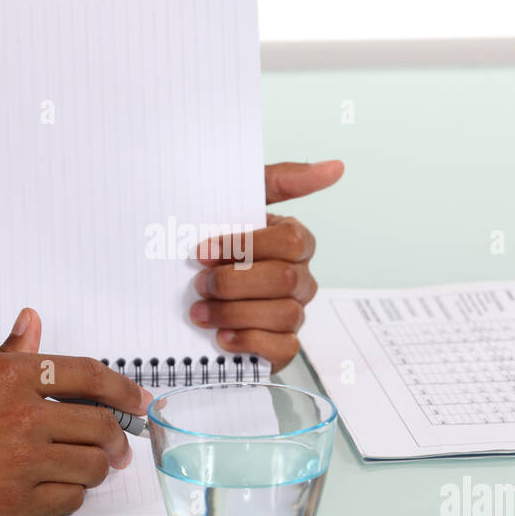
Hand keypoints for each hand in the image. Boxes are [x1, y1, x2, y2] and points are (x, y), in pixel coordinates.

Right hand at [0, 308, 150, 515]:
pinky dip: (73, 494)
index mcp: (9, 377)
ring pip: (90, 465)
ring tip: (93, 466)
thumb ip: (5, 354)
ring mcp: (21, 463)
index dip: (124, 388)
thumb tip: (31, 324)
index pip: (90, 375)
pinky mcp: (12, 505)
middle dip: (117, 434)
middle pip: (100, 424)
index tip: (138, 398)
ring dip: (98, 466)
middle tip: (118, 442)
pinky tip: (62, 489)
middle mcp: (23, 417)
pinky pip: (67, 500)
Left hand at [189, 160, 343, 371]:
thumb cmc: (214, 243)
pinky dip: (249, 342)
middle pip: (285, 280)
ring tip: (200, 312)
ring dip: (234, 313)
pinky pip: (284, 349)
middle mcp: (301, 278)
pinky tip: (222, 337)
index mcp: (295, 242)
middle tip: (199, 284)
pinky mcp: (282, 347)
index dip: (244, 247)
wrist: (179, 288)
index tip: (202, 251)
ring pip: (284, 315)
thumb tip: (335, 166)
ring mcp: (294, 314)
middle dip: (234, 283)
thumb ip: (282, 179)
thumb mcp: (239, 202)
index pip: (290, 241)